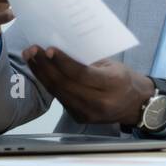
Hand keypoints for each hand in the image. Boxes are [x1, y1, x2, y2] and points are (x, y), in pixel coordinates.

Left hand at [23, 46, 155, 128]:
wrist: (135, 105)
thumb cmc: (125, 79)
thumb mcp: (112, 65)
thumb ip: (89, 61)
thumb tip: (64, 47)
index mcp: (112, 85)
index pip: (82, 74)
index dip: (63, 62)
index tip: (48, 49)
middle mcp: (99, 102)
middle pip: (65, 84)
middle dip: (45, 66)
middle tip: (32, 50)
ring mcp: (87, 113)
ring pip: (58, 92)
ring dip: (41, 74)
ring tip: (30, 58)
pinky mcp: (78, 117)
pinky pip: (60, 98)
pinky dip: (49, 83)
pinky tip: (40, 71)